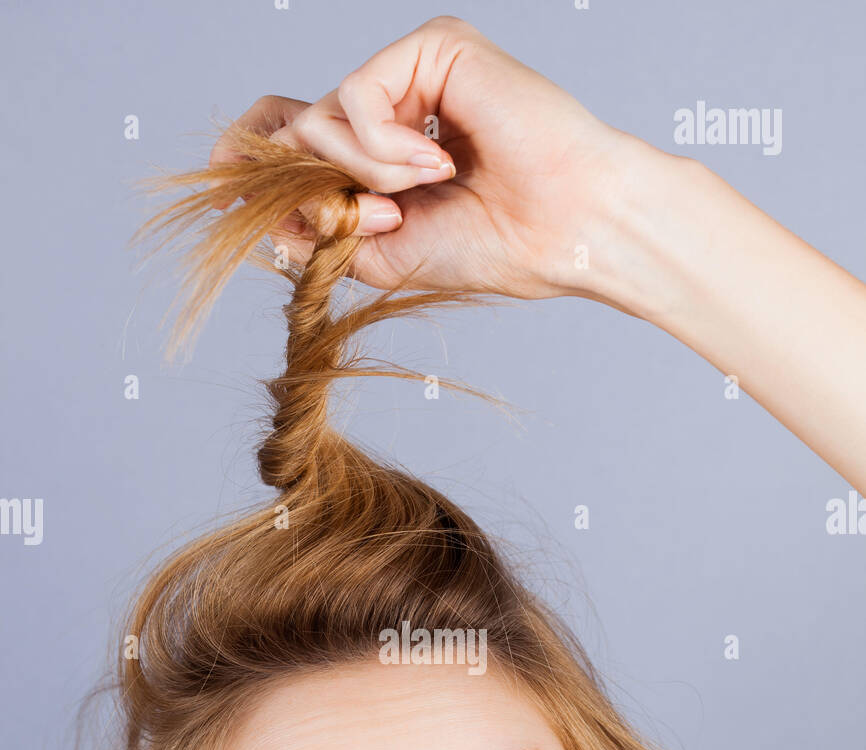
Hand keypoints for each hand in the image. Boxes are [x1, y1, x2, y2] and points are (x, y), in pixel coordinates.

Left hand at [209, 14, 666, 305]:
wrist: (565, 231)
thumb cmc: (497, 246)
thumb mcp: (383, 253)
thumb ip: (317, 227)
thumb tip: (255, 206)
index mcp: (387, 152)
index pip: (299, 134)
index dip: (255, 154)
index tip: (221, 186)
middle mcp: (395, 104)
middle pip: (298, 120)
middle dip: (313, 177)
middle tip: (380, 212)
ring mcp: (413, 72)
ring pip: (322, 116)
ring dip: (360, 173)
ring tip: (423, 191)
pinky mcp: (432, 47)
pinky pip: (358, 95)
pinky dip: (382, 146)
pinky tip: (436, 162)